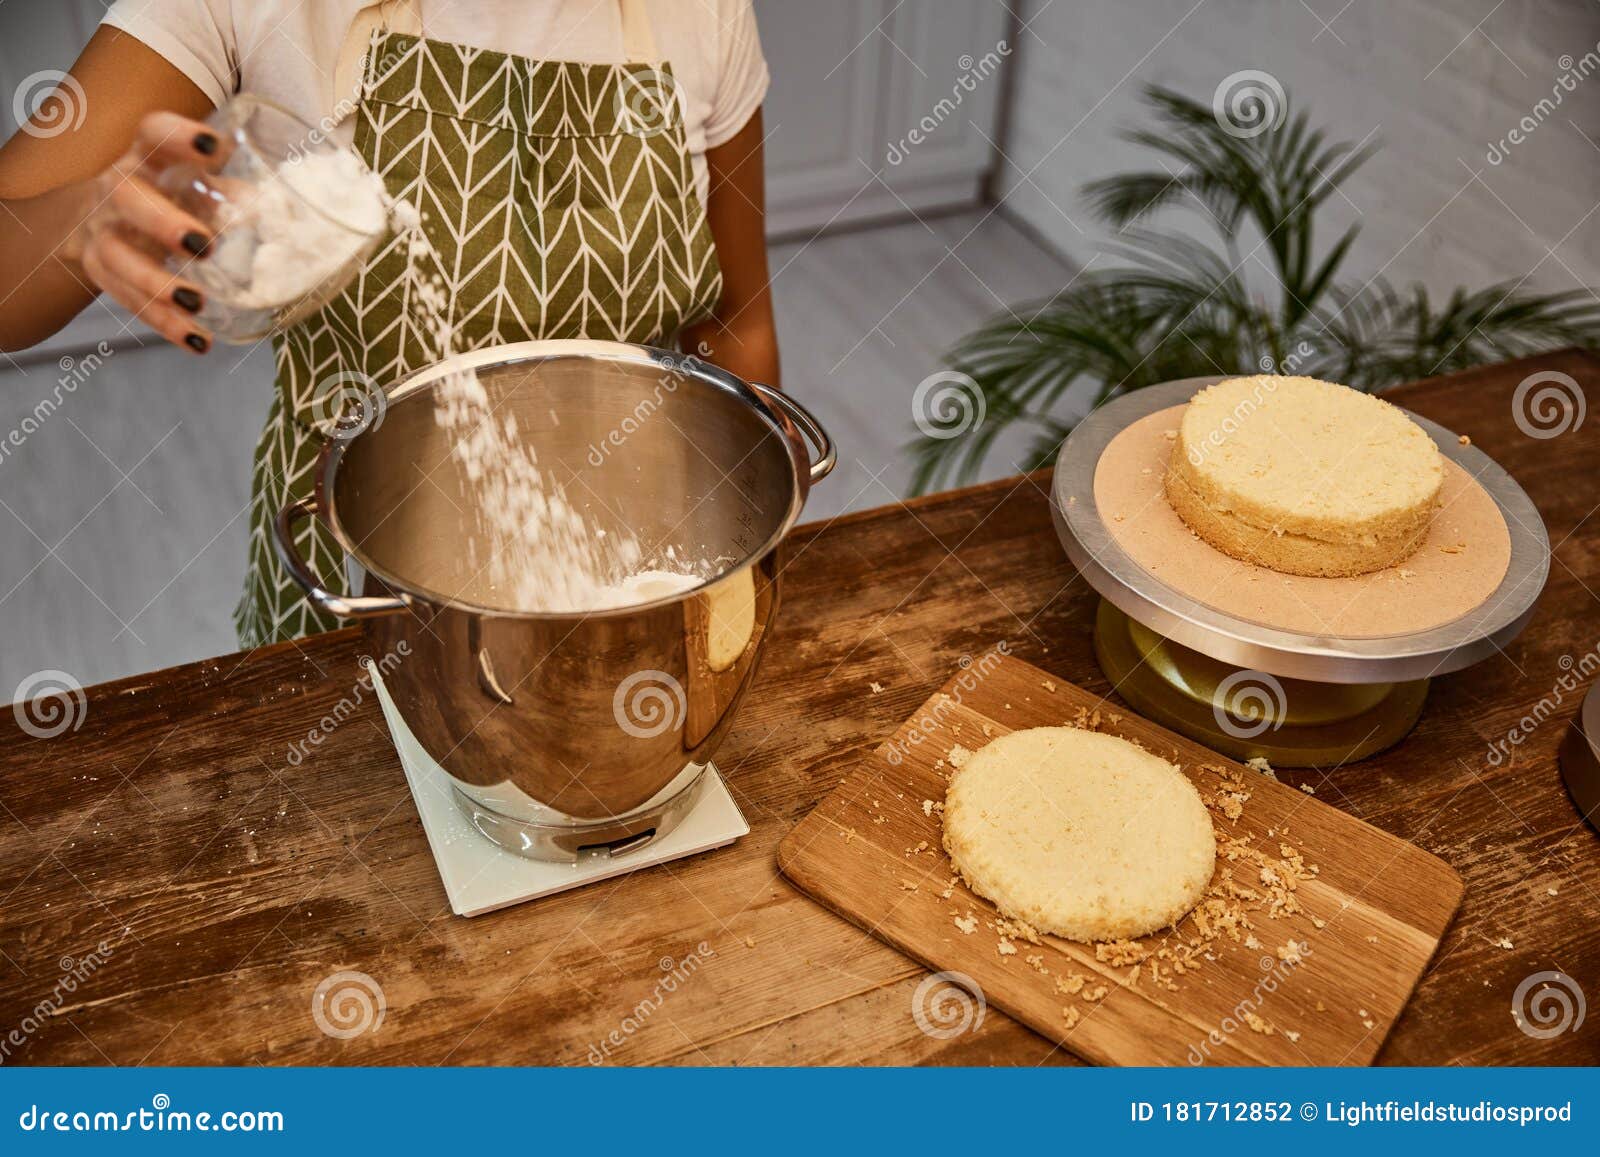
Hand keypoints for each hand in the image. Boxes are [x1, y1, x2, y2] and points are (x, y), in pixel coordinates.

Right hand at [70, 111, 227, 353]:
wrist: (95, 217)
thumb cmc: (164, 195)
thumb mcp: (191, 185)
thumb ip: (227, 195)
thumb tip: (267, 209)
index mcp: (145, 159)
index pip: (152, 134)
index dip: (178, 135)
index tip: (213, 145)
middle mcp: (118, 191)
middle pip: (128, 199)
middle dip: (163, 223)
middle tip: (203, 246)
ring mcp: (104, 233)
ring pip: (118, 259)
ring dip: (156, 284)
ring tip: (195, 304)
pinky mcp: (101, 272)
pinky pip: (129, 301)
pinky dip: (165, 325)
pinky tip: (197, 343)